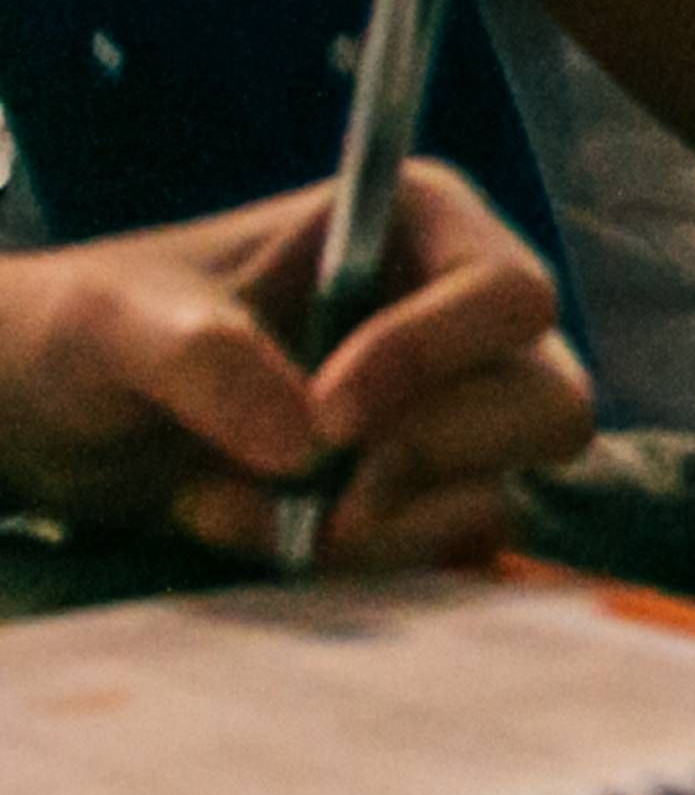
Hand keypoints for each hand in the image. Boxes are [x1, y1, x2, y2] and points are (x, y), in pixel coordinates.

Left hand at [0, 167, 597, 572]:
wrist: (49, 420)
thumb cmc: (84, 333)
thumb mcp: (110, 325)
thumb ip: (205, 360)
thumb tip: (308, 446)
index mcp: (417, 229)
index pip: (506, 296)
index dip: (433, 362)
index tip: (327, 422)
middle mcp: (455, 319)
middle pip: (544, 402)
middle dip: (420, 461)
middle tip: (307, 493)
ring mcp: (446, 415)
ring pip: (497, 487)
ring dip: (368, 526)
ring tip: (229, 510)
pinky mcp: (418, 500)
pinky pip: (450, 549)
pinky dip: (363, 565)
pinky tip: (267, 541)